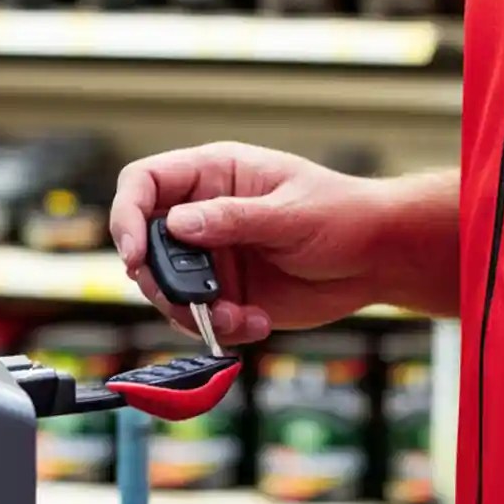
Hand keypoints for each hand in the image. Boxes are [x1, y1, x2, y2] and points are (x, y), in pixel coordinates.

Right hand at [110, 142, 410, 344]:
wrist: (376, 259)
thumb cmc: (342, 215)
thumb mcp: (290, 213)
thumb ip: (234, 218)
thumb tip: (177, 223)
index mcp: (214, 175)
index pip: (144, 183)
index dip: (127, 215)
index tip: (135, 255)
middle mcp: (203, 215)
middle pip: (145, 244)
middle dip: (161, 279)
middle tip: (194, 301)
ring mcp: (212, 256)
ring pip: (167, 288)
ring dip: (193, 312)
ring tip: (240, 319)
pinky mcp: (226, 293)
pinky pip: (198, 317)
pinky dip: (219, 328)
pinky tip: (257, 323)